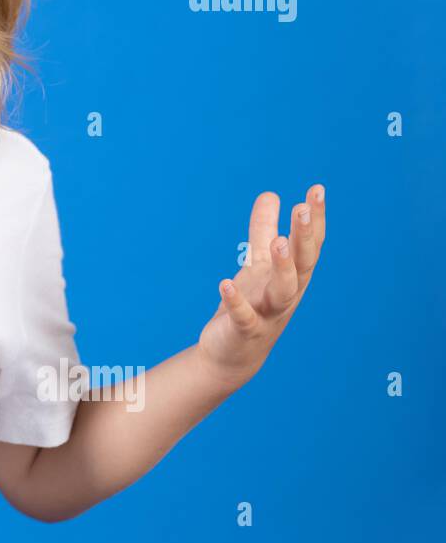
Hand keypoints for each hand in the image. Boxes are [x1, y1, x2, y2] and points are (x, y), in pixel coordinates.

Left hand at [195, 185, 326, 392]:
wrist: (233, 353)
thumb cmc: (252, 303)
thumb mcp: (257, 263)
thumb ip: (263, 230)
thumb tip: (270, 194)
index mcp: (293, 275)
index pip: (309, 244)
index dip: (315, 219)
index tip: (317, 189)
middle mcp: (288, 293)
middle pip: (303, 263)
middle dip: (305, 236)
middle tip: (304, 207)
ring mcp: (269, 314)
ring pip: (284, 290)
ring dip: (283, 267)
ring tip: (279, 242)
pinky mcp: (245, 330)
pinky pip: (244, 316)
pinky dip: (236, 301)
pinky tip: (225, 283)